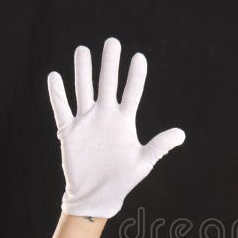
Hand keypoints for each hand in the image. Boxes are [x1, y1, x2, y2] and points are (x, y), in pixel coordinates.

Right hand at [47, 37, 184, 218]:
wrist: (97, 196)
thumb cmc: (123, 179)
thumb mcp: (144, 162)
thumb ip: (160, 146)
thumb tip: (182, 133)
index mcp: (124, 121)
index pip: (132, 93)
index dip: (135, 76)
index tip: (139, 57)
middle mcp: (105, 116)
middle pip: (107, 84)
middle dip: (109, 63)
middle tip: (112, 42)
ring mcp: (86, 122)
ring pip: (83, 90)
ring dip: (82, 71)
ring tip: (83, 50)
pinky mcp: (69, 131)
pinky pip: (62, 109)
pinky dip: (57, 94)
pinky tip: (55, 76)